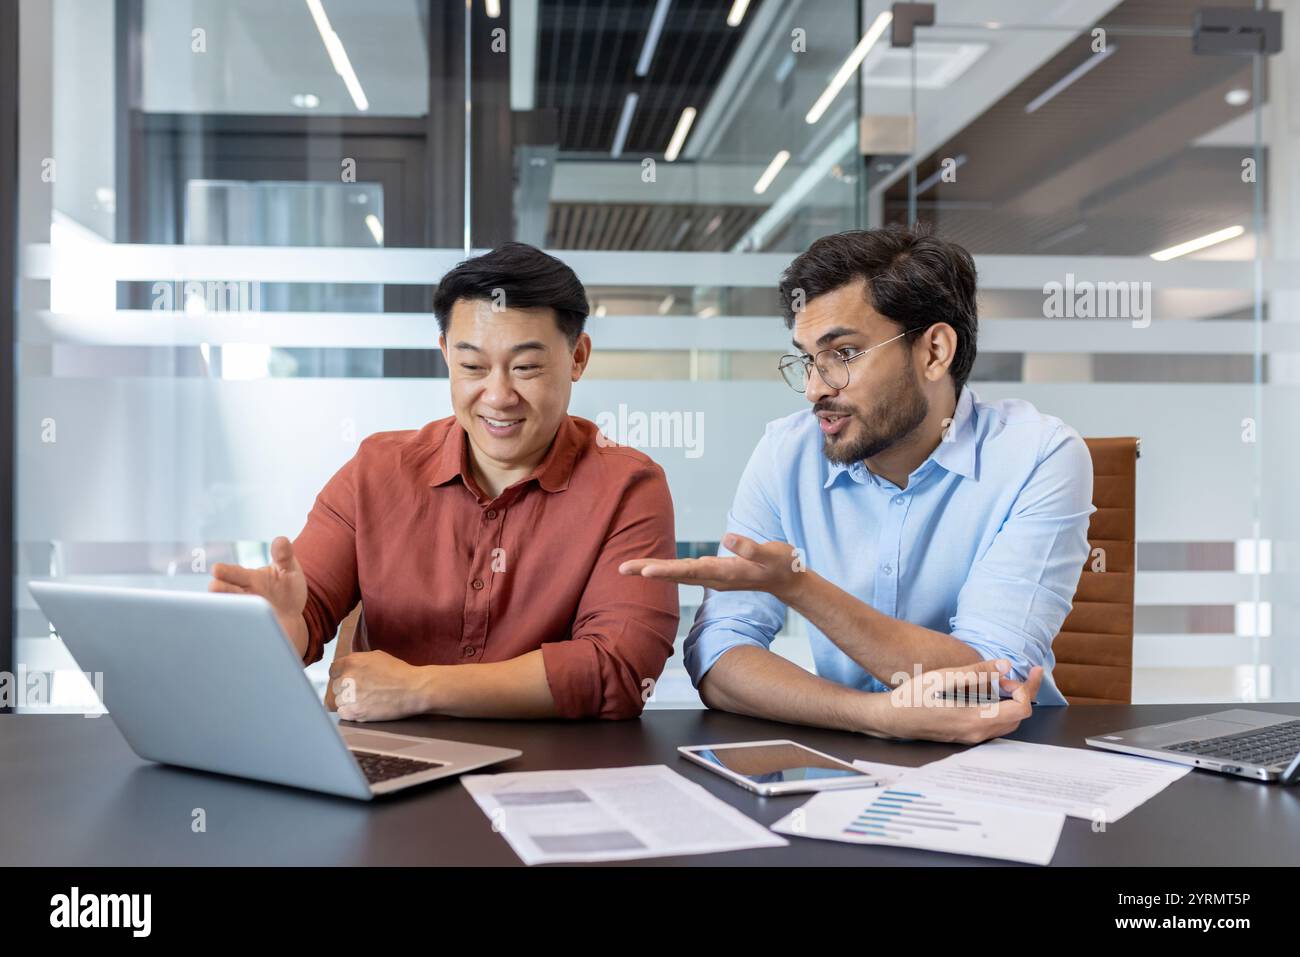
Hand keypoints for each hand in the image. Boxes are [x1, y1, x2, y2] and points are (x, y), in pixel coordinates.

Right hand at [209, 536, 307, 648]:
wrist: (290, 615)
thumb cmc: (286, 588)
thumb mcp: (288, 569)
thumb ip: (284, 556)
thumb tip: (281, 540)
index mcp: (248, 579)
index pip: (234, 574)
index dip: (226, 572)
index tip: (216, 569)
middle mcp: (242, 596)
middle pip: (227, 592)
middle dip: (221, 590)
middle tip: (214, 587)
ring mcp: (245, 614)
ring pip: (231, 612)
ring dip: (227, 611)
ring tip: (224, 611)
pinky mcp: (250, 630)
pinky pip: (242, 631)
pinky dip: (240, 630)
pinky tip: (242, 632)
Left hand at [329, 650, 433, 721]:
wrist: (413, 689)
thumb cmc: (399, 673)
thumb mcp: (377, 657)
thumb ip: (358, 661)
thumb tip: (347, 666)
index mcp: (351, 662)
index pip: (333, 670)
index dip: (341, 675)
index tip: (348, 680)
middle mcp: (347, 678)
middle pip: (335, 686)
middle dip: (346, 689)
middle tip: (361, 691)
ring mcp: (350, 696)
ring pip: (339, 701)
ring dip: (349, 702)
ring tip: (366, 700)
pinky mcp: (355, 712)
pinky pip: (343, 713)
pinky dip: (352, 713)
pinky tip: (365, 708)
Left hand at [619, 533, 806, 602]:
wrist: (786, 580)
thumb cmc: (781, 564)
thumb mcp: (771, 554)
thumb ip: (750, 548)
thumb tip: (727, 538)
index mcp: (724, 573)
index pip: (689, 571)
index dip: (666, 570)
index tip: (644, 570)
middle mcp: (713, 577)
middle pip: (675, 574)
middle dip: (647, 571)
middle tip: (620, 569)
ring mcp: (712, 576)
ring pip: (677, 573)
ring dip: (652, 571)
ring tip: (627, 568)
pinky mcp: (713, 572)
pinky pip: (683, 571)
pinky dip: (665, 570)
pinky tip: (650, 569)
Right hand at [876, 659, 1042, 744]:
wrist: (892, 718)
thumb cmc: (914, 696)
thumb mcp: (944, 677)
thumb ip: (977, 672)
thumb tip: (1005, 666)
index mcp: (976, 719)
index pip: (1021, 709)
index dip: (1026, 688)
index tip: (1021, 672)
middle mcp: (977, 733)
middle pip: (1017, 718)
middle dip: (1020, 694)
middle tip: (1009, 674)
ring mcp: (970, 737)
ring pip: (1005, 722)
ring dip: (1008, 702)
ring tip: (998, 681)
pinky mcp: (963, 736)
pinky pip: (991, 724)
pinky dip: (997, 708)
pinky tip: (985, 694)